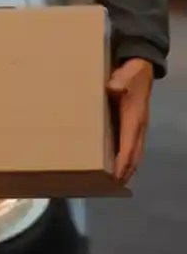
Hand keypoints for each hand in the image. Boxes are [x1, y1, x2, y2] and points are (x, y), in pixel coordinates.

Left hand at [107, 58, 153, 183]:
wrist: (141, 67)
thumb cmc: (131, 73)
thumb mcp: (125, 74)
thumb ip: (119, 80)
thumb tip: (112, 87)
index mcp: (135, 118)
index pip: (129, 145)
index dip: (123, 161)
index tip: (115, 176)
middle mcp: (138, 126)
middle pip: (134, 154)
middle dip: (125, 171)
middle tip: (113, 186)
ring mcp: (138, 126)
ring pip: (134, 152)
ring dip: (127, 167)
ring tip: (115, 182)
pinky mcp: (133, 123)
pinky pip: (131, 144)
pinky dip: (126, 157)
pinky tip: (117, 163)